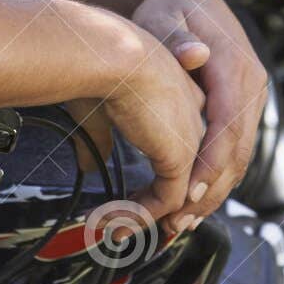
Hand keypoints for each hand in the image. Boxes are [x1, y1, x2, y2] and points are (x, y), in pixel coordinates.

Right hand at [101, 34, 205, 234]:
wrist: (110, 53)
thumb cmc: (100, 65)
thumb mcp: (100, 106)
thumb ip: (102, 138)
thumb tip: (89, 166)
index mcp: (180, 93)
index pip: (185, 140)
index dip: (170, 171)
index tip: (146, 195)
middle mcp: (193, 115)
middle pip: (193, 171)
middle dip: (169, 207)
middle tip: (139, 224)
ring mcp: (191, 138)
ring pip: (184, 192)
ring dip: (150, 217)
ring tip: (119, 231)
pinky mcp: (181, 157)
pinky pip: (168, 200)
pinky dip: (141, 216)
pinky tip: (116, 222)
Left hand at [131, 0, 266, 222]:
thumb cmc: (164, 5)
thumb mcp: (162, 15)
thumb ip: (175, 37)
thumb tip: (195, 54)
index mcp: (234, 64)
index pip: (228, 123)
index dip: (210, 161)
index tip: (187, 190)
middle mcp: (251, 83)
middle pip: (239, 149)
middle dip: (211, 189)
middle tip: (179, 221)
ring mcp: (251, 95)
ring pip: (241, 155)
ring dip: (215, 190)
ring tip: (183, 220)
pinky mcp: (243, 104)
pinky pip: (236, 147)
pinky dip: (218, 175)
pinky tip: (195, 198)